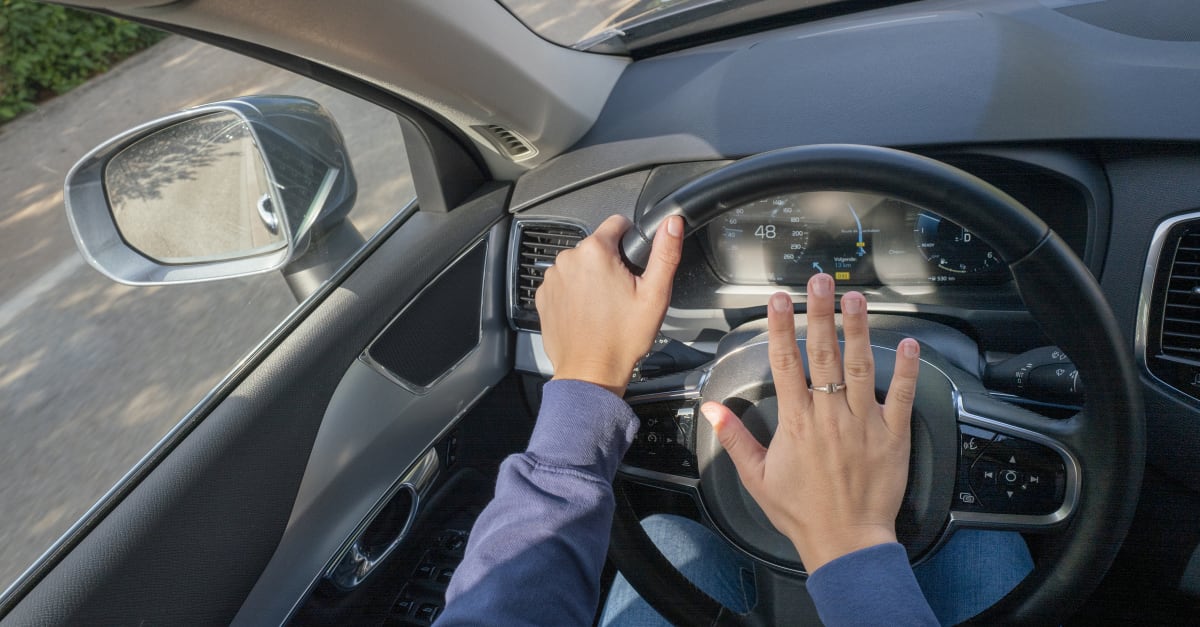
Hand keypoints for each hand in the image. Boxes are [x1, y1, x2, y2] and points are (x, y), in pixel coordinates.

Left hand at [536, 214, 683, 396]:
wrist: (591, 372)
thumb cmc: (622, 338)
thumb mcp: (654, 294)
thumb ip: (665, 253)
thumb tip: (672, 223)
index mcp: (595, 251)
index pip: (617, 223)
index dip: (631, 241)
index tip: (634, 266)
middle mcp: (568, 259)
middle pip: (598, 246)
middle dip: (611, 264)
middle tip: (623, 294)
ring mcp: (552, 278)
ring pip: (580, 265)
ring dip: (592, 278)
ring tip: (605, 306)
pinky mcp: (544, 296)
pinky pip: (565, 283)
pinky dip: (576, 293)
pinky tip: (588, 313)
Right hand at [700, 274, 919, 572]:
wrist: (845, 542)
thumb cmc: (799, 512)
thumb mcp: (756, 478)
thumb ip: (734, 439)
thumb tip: (711, 409)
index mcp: (795, 422)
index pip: (785, 363)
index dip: (780, 328)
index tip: (779, 300)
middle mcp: (829, 416)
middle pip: (822, 354)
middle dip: (819, 313)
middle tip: (819, 281)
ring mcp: (864, 423)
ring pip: (860, 366)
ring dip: (857, 329)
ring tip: (855, 298)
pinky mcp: (892, 436)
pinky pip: (901, 396)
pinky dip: (906, 370)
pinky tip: (909, 343)